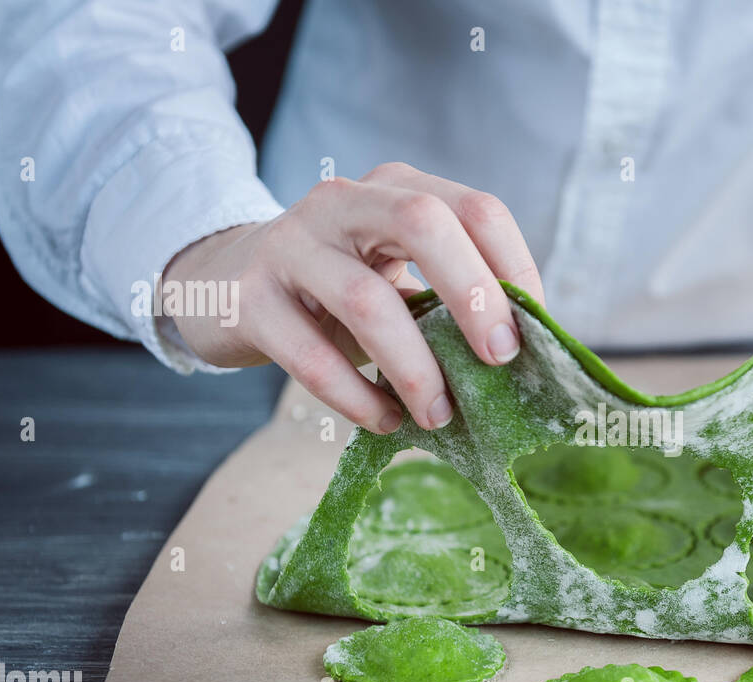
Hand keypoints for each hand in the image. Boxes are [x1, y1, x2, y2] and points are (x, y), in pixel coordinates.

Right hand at [164, 163, 544, 432]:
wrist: (220, 283)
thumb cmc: (334, 288)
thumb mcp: (393, 274)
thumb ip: (448, 298)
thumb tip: (524, 356)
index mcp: (396, 189)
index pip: (476, 209)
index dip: (514, 270)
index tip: (532, 334)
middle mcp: (344, 202)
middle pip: (424, 225)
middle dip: (474, 296)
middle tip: (499, 360)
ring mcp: (291, 246)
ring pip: (367, 301)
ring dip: (415, 368)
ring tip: (438, 415)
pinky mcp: (250, 300)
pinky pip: (312, 357)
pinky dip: (357, 396)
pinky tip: (385, 421)